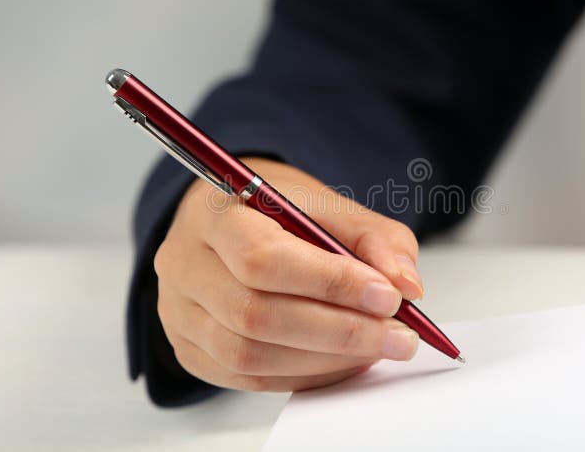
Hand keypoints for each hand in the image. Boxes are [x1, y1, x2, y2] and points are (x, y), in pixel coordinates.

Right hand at [154, 157, 423, 391]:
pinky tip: (344, 361)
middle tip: (397, 335)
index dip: (330, 282)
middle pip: (254, 313)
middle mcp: (184, 264)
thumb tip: (406, 285)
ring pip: (249, 354)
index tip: (388, 296)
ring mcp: (179, 311)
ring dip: (325, 359)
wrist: (232, 221)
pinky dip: (305, 375)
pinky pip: (248, 378)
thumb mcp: (328, 205)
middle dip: (339, 330)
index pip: (263, 257)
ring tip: (377, 347)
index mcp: (214, 213)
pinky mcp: (190, 348)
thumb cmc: (278, 210)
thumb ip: (374, 238)